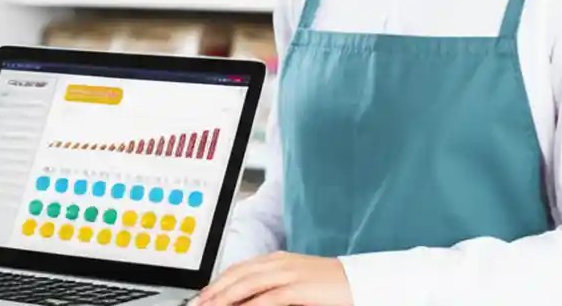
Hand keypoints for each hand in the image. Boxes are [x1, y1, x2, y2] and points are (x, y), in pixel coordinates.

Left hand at [196, 252, 352, 305]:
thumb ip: (275, 289)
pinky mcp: (299, 288)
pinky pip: (268, 298)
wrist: (364, 283)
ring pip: (247, 283)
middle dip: (214, 290)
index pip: (239, 268)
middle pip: (237, 274)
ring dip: (224, 297)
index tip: (203, 295)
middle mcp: (280, 262)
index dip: (218, 281)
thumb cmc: (333, 287)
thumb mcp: (298, 285)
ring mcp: (289, 273)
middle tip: (198, 304)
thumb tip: (251, 300)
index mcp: (278, 260)